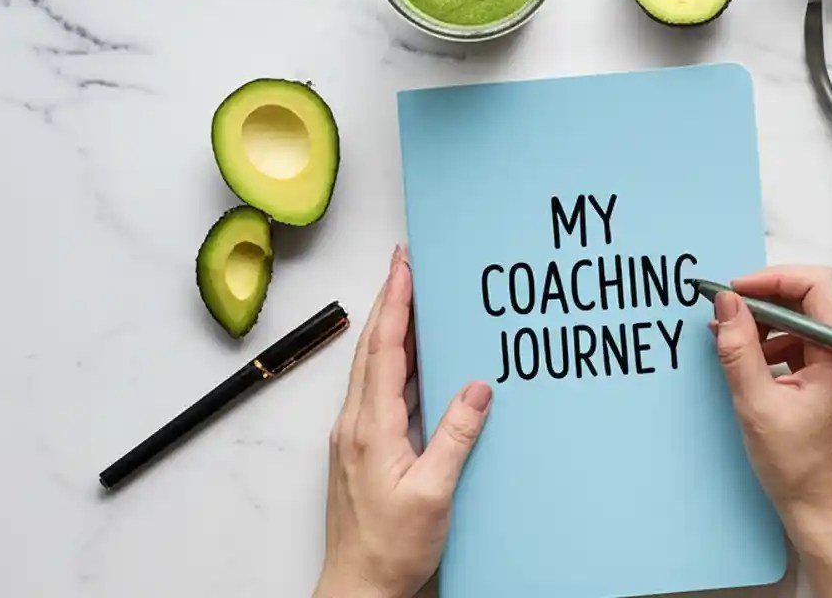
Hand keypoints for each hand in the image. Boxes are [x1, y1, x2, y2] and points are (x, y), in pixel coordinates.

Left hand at [314, 246, 492, 597]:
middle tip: (404, 265)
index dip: (395, 305)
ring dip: (391, 331)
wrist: (358, 587)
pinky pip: (377, 392)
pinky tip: (413, 361)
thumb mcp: (435, 493)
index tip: (404, 268)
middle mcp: (355, 425)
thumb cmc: (391, 548)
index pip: (383, 351)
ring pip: (372, 369)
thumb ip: (456, 437)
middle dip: (389, 302)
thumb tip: (476, 388)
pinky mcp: (361, 449)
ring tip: (412, 299)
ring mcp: (355, 436)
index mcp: (371, 428)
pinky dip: (394, 364)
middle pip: (372, 349)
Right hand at [710, 266, 831, 596]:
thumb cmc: (794, 465)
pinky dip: (777, 339)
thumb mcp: (755, 403)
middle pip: (814, 296)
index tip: (735, 291)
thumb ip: (739, 348)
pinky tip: (751, 357)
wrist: (817, 505)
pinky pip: (807, 338)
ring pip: (808, 316)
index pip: (816, 287)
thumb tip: (726, 302)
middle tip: (729, 311)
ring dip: (769, 320)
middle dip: (767, 298)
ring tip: (734, 338)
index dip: (772, 280)